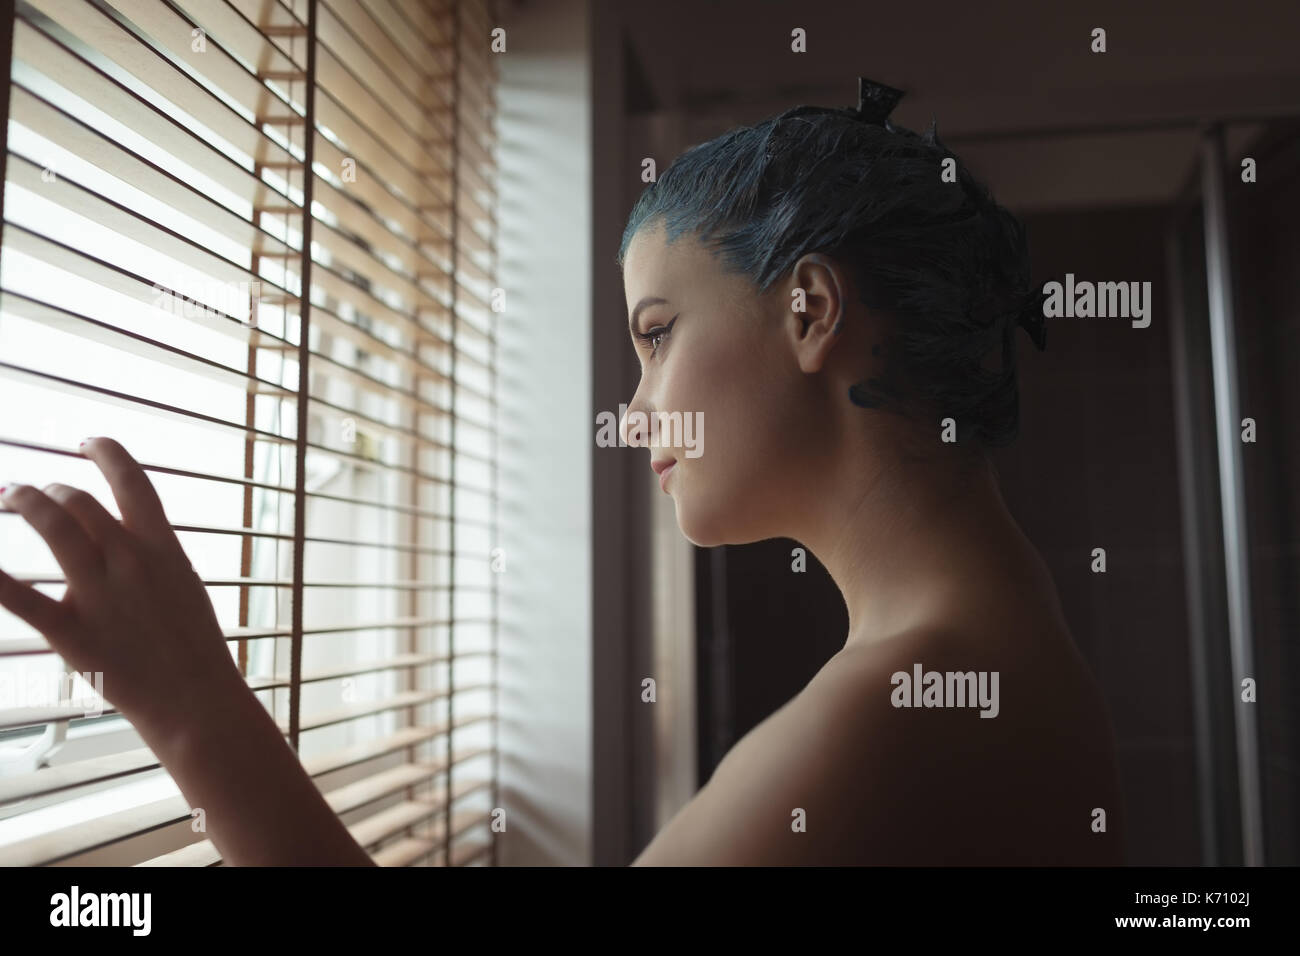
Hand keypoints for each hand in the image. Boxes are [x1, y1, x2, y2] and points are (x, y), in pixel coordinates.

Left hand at [0, 437, 244, 740]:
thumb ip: (153, 559)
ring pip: (54, 522)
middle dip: (49, 490)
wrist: (197, 699)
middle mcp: (131, 560)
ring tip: (8, 495)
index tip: (88, 442)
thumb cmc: (194, 648)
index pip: (132, 481)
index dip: (107, 453)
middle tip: (32, 495)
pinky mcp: (71, 631)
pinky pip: (18, 595)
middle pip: (80, 501)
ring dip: (25, 500)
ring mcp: (101, 593)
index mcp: (164, 547)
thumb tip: (126, 539)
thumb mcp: (184, 586)